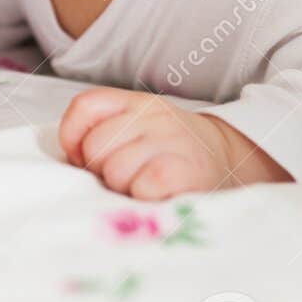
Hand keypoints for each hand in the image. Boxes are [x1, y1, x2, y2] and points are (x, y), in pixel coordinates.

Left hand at [57, 87, 290, 199]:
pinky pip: (141, 186)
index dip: (74, 138)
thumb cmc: (170, 157)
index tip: (87, 159)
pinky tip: (158, 196)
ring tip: (145, 187)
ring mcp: (171, 140)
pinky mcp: (183, 170)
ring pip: (114, 170)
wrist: (229, 167)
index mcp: (136, 103)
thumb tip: (72, 162)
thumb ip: (102, 134)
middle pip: (95, 147)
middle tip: (127, 178)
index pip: (85, 107)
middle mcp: (153, 115)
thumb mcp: (138, 131)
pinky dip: (144, 198)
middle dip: (102, 171)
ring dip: (124, 188)